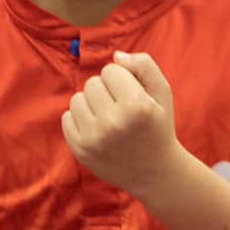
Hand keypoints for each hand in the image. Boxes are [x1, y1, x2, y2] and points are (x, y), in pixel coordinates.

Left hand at [62, 51, 183, 199]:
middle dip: (106, 90)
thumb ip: (144, 65)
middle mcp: (113, 122)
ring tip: (108, 117)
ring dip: (91, 103)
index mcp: (136, 106)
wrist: (155, 173)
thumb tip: (116, 56)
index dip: (122, 79)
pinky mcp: (80, 150)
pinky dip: (80, 119)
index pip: (111, 70)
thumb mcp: (162, 92)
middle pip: (92, 83)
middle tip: (121, 107)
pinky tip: (97, 129)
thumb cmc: (158, 127)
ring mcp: (93, 138)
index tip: (132, 94)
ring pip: (77, 98)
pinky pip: (66, 117)